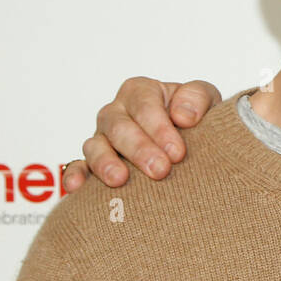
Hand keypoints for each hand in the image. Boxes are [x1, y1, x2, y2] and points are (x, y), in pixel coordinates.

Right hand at [62, 79, 222, 190]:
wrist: (192, 141)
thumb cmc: (195, 119)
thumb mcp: (205, 99)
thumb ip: (197, 98)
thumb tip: (182, 116)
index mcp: (141, 92)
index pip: (144, 104)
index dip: (159, 128)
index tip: (178, 152)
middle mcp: (116, 112)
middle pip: (119, 126)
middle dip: (139, 149)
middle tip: (160, 171)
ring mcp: (102, 138)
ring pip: (95, 146)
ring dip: (106, 162)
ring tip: (120, 180)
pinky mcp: (92, 163)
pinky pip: (77, 167)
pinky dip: (75, 176)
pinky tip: (77, 188)